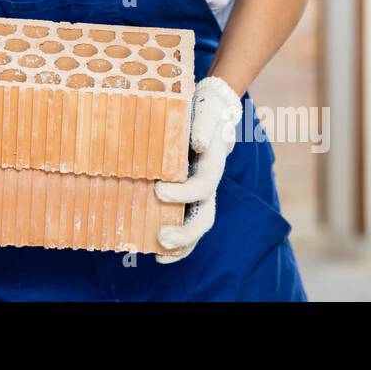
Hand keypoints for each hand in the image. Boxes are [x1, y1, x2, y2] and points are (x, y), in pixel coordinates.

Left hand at [153, 73, 242, 262]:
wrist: (212, 114)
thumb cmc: (202, 114)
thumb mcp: (203, 114)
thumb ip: (202, 126)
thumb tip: (198, 142)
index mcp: (211, 167)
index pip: (202, 187)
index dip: (182, 193)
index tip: (158, 189)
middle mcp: (209, 186)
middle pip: (204, 218)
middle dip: (184, 232)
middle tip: (161, 235)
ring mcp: (201, 196)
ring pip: (197, 228)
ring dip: (181, 245)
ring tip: (159, 255)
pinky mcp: (189, 198)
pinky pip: (187, 225)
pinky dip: (176, 245)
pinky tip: (158, 254)